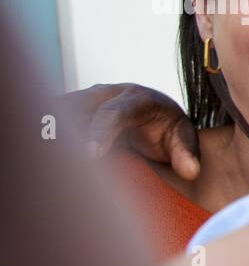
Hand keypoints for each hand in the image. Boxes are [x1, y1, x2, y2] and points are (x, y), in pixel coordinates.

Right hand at [55, 83, 200, 179]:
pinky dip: (48, 132)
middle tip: (59, 162)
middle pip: (78, 108)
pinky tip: (41, 153)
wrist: (157, 116)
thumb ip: (187, 153)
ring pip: (61, 110)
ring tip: (46, 159)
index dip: (100, 133)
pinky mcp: (74, 108)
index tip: (90, 156)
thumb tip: (190, 172)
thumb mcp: (184, 139)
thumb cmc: (170, 130)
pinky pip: (54, 117)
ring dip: (51, 131)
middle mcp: (108, 93)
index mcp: (138, 98)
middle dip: (66, 132)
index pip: (114, 113)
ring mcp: (87, 98)